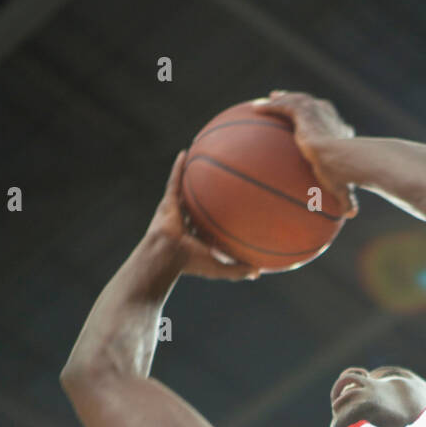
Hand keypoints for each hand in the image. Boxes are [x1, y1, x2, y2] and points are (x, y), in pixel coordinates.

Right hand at [146, 151, 260, 280]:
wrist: (167, 255)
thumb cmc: (191, 263)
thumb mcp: (219, 268)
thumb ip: (238, 269)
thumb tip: (258, 273)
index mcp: (196, 238)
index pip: (209, 226)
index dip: (218, 218)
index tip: (230, 210)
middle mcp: (185, 223)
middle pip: (197, 206)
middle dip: (205, 195)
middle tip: (218, 182)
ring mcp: (175, 212)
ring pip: (184, 190)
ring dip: (190, 176)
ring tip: (199, 161)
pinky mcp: (166, 203)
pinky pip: (174, 181)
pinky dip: (178, 168)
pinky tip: (185, 153)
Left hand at [252, 91, 358, 217]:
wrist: (340, 159)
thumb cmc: (344, 174)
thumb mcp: (343, 187)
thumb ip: (345, 198)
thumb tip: (352, 215)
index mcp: (340, 131)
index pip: (332, 122)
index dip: (324, 120)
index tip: (315, 123)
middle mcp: (329, 116)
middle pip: (312, 105)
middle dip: (299, 102)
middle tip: (285, 102)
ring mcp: (316, 111)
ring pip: (297, 100)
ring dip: (283, 99)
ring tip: (271, 99)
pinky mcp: (304, 111)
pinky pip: (284, 106)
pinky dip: (271, 106)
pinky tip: (255, 108)